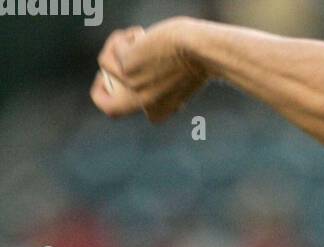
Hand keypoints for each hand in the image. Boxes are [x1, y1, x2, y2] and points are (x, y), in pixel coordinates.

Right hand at [90, 18, 207, 123]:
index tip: (120, 79)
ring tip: (140, 39)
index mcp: (157, 112)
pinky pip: (113, 48)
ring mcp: (131, 86)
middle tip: (115, 65)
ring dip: (117, 47)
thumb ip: (156, 84)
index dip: (115, 94)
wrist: (200, 51)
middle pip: (105, 103)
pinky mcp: (125, 67)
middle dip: (101, 84)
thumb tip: (129, 70)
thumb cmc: (197, 60)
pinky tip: (141, 35)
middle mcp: (142, 104)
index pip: (121, 112)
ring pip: (104, 63)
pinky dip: (123, 37)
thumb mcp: (176, 80)